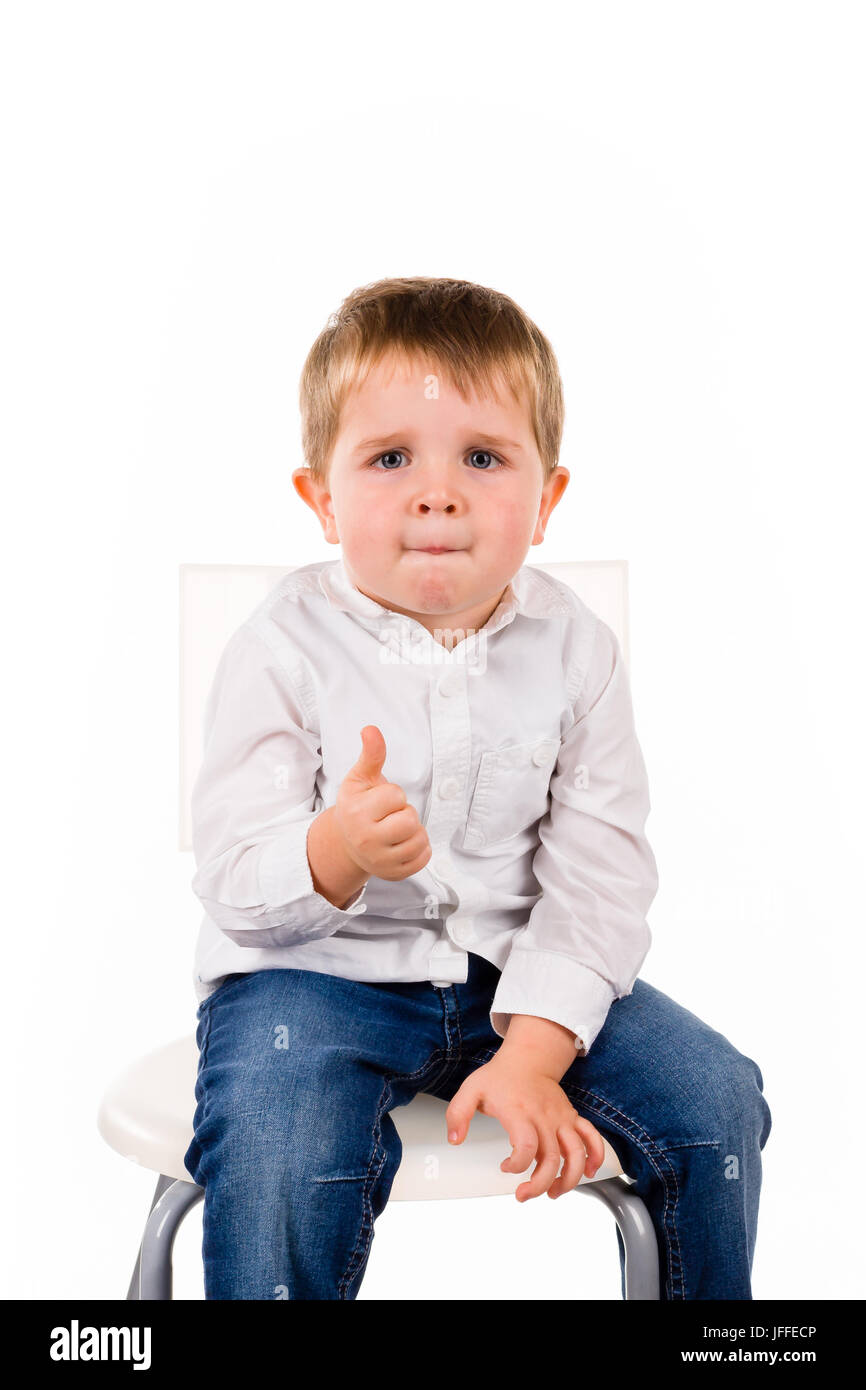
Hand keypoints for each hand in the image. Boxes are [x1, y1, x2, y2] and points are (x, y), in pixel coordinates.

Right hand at [334, 725, 432, 881]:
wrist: (347, 843)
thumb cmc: (357, 805)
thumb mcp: (359, 779)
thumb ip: (371, 755)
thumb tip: (371, 729)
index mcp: (356, 813)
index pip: (396, 796)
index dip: (393, 795)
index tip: (380, 801)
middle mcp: (366, 840)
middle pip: (410, 820)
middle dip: (405, 813)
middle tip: (389, 816)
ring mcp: (381, 861)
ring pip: (420, 839)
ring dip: (414, 830)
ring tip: (396, 829)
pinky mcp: (394, 874)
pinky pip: (424, 857)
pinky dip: (420, 848)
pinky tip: (403, 843)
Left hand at [445, 1049, 606, 1200]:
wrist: (528, 1057)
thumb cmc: (499, 1077)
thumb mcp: (471, 1090)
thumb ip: (458, 1114)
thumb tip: (455, 1139)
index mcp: (519, 1111)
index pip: (526, 1145)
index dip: (517, 1164)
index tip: (504, 1166)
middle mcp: (543, 1117)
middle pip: (551, 1157)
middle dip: (540, 1184)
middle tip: (524, 1194)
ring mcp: (560, 1118)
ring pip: (576, 1153)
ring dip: (570, 1179)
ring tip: (555, 1193)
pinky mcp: (571, 1118)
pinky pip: (591, 1137)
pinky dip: (596, 1156)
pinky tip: (590, 1172)